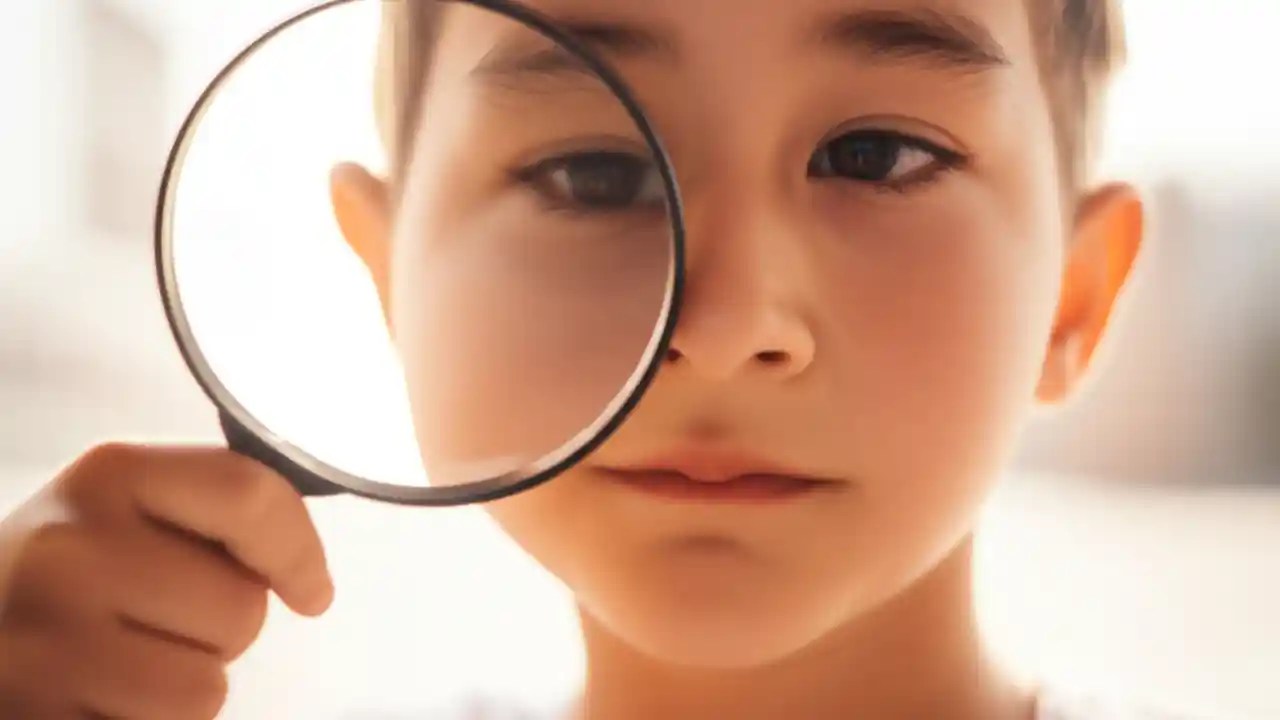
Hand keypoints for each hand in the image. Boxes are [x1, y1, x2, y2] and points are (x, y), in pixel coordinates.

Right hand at [0, 443, 333, 718]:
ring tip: (127, 660)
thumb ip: (212, 513)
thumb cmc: (72, 569)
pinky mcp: (35, 716)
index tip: (311, 592)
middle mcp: (69, 550)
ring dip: (186, 684)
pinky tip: (101, 696)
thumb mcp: (127, 508)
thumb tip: (305, 573)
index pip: (248, 496)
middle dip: (223, 626)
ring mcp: (44, 643)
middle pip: (242, 606)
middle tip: (159, 619)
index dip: (298, 551)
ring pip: (206, 687)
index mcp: (108, 476)